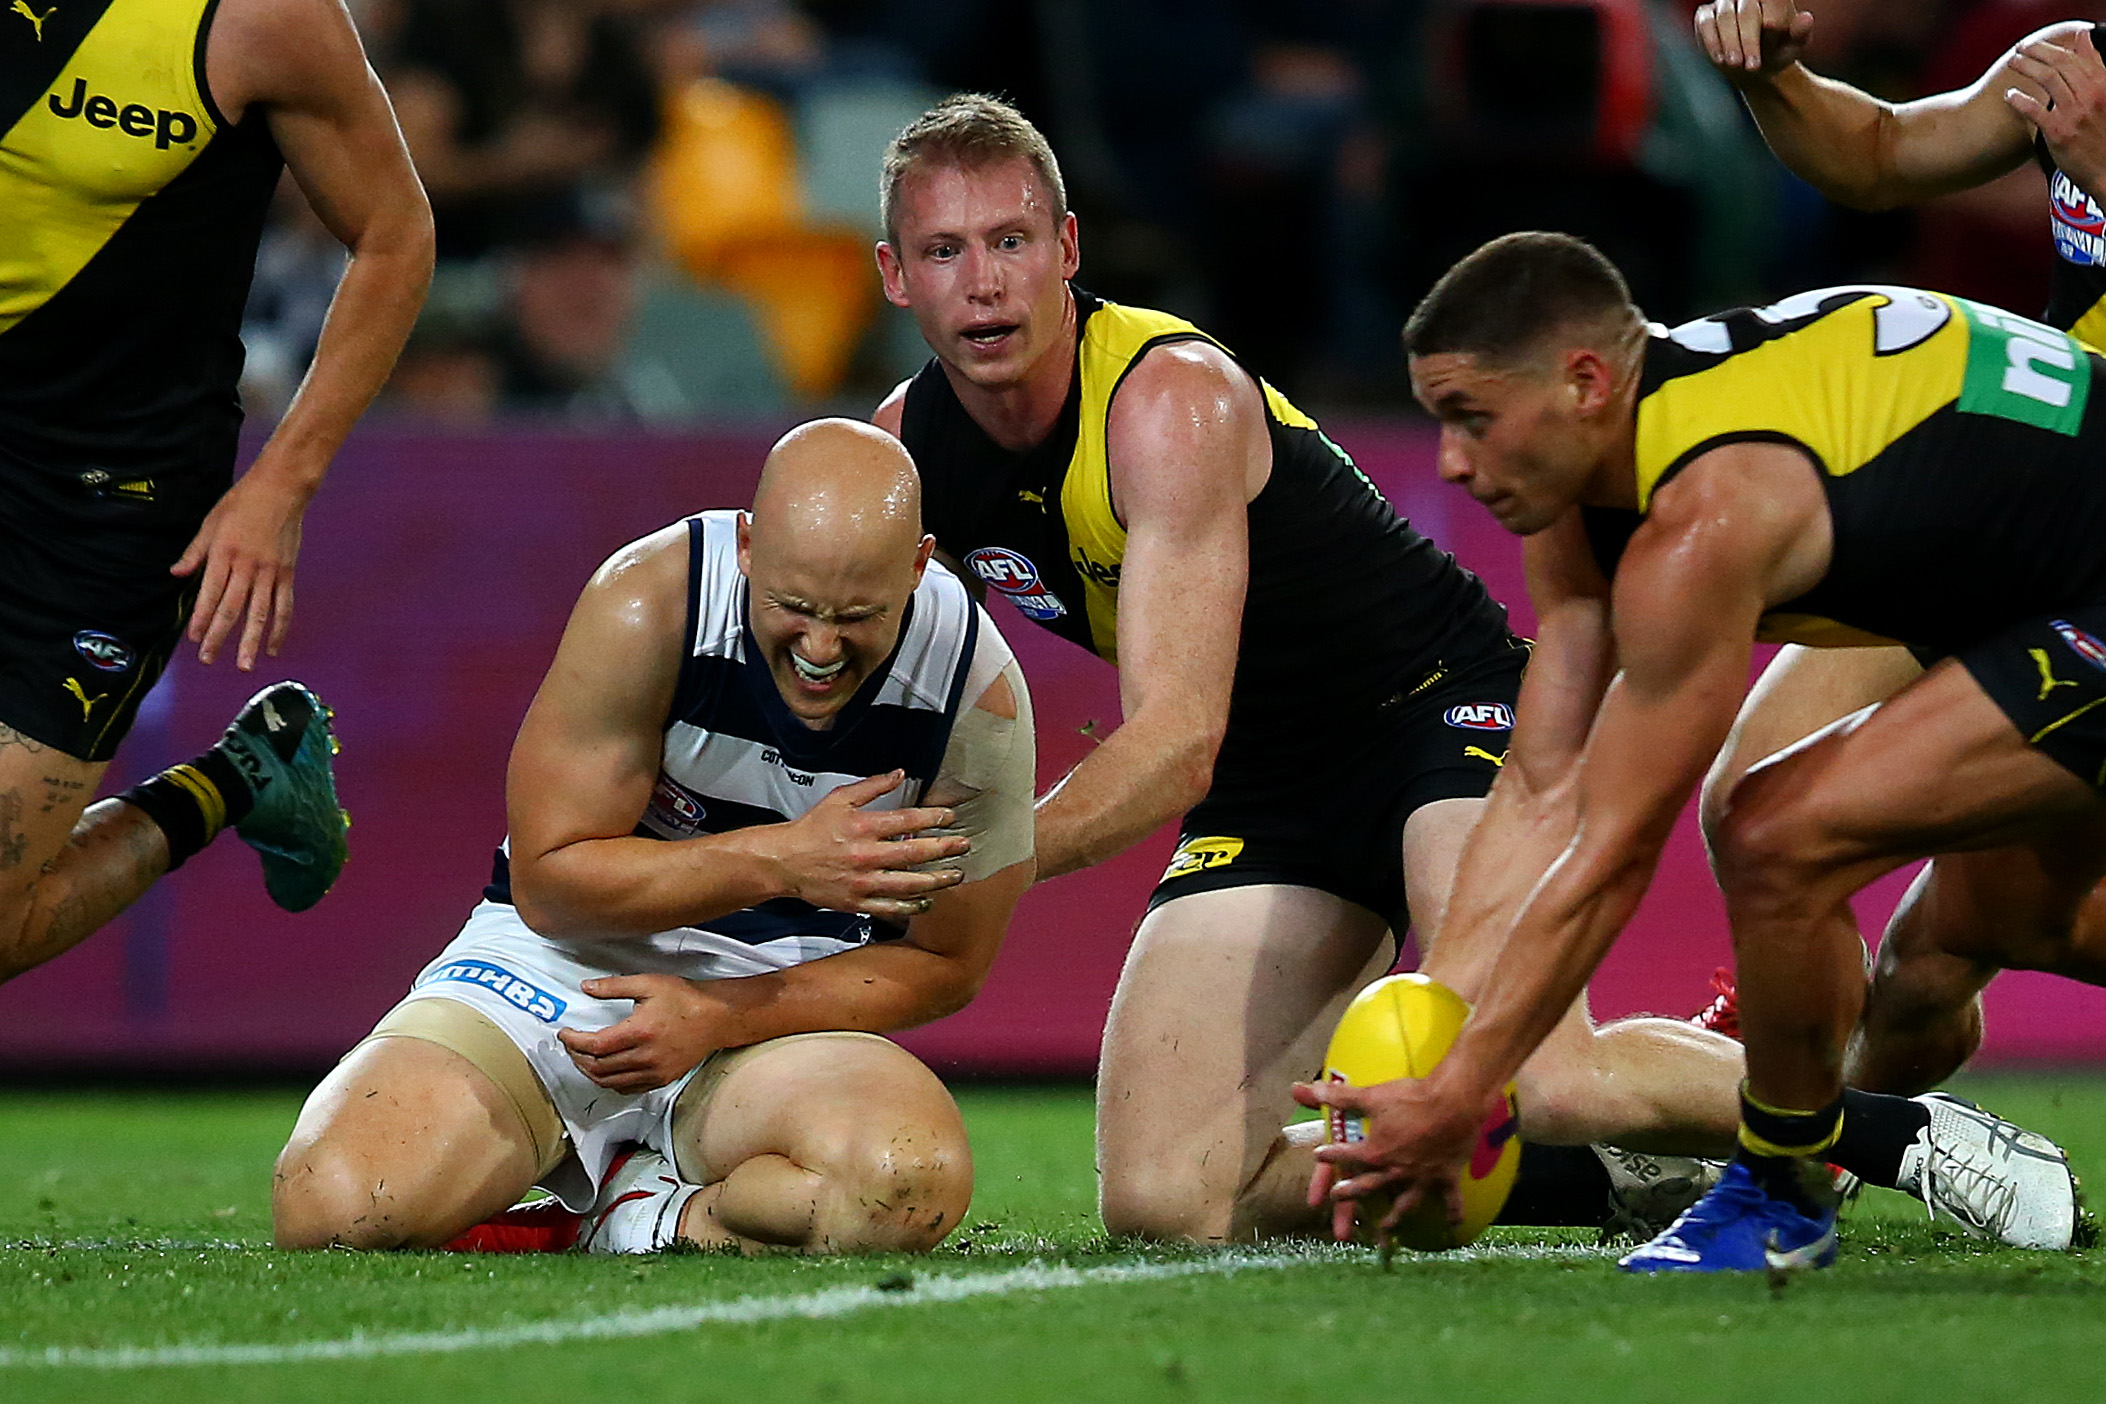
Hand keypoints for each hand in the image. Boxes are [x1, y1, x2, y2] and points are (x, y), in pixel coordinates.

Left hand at [170, 460, 315, 669]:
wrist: (282, 489)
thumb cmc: (242, 502)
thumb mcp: (211, 522)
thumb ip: (195, 551)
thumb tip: (176, 573)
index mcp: (224, 553)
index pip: (210, 593)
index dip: (201, 618)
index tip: (193, 638)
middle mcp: (247, 566)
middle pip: (232, 609)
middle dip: (219, 637)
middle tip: (209, 660)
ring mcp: (270, 572)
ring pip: (260, 613)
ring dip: (251, 641)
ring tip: (244, 665)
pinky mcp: (287, 573)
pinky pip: (284, 606)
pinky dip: (279, 628)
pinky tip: (273, 647)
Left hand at [559, 973, 720, 1093]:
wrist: (717, 1018)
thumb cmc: (685, 999)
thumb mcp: (648, 984)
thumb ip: (614, 986)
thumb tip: (586, 987)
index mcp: (639, 1032)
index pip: (595, 1045)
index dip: (573, 1042)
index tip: (565, 1033)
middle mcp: (646, 1057)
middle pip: (598, 1067)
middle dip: (577, 1057)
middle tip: (571, 1045)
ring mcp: (654, 1072)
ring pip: (610, 1082)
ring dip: (590, 1072)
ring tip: (582, 1058)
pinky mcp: (661, 1079)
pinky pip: (627, 1088)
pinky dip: (610, 1082)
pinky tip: (606, 1070)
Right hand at [774, 771, 970, 919]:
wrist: (784, 861)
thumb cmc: (812, 828)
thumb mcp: (840, 798)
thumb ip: (873, 787)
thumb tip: (899, 773)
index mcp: (863, 827)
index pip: (907, 821)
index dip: (933, 818)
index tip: (950, 818)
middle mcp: (865, 855)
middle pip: (914, 853)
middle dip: (944, 850)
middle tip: (964, 846)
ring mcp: (862, 881)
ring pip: (908, 884)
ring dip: (936, 880)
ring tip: (956, 875)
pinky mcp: (857, 902)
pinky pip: (890, 907)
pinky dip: (911, 906)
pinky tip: (927, 901)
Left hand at [1291, 1075, 1482, 1246]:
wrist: (1454, 1102)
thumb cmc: (1412, 1098)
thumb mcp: (1371, 1095)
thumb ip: (1338, 1096)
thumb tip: (1303, 1088)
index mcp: (1376, 1152)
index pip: (1346, 1155)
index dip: (1331, 1155)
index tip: (1318, 1157)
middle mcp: (1396, 1171)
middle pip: (1369, 1186)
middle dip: (1351, 1195)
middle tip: (1337, 1201)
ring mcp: (1422, 1178)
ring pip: (1405, 1203)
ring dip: (1395, 1217)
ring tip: (1385, 1229)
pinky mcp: (1446, 1178)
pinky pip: (1451, 1200)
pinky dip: (1453, 1213)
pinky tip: (1455, 1225)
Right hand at [1693, 0, 1812, 78]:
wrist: (1752, 65)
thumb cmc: (1776, 51)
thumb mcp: (1793, 46)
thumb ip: (1801, 33)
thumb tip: (1806, 19)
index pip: (1772, 1)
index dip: (1772, 23)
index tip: (1773, 47)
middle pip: (1747, 11)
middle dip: (1749, 40)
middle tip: (1752, 66)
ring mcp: (1725, 2)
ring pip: (1725, 17)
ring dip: (1730, 43)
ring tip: (1735, 63)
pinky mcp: (1706, 15)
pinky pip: (1705, 24)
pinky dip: (1712, 42)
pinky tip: (1720, 59)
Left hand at [2008, 31, 2105, 197]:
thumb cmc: (2104, 131)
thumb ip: (2095, 67)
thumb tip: (2083, 36)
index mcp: (2104, 84)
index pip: (2078, 57)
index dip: (2054, 47)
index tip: (2037, 45)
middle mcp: (2091, 95)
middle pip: (2061, 64)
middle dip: (2037, 52)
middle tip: (2020, 49)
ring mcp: (2075, 113)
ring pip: (2048, 79)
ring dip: (2027, 67)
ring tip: (2014, 62)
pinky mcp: (2058, 132)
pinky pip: (2034, 110)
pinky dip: (2019, 99)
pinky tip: (2009, 95)